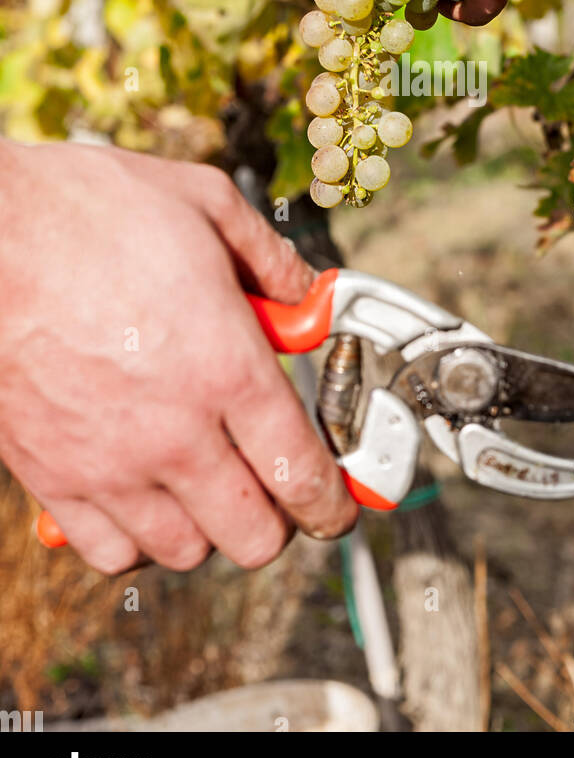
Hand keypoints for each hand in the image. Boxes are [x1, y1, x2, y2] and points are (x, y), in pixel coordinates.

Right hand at [0, 141, 356, 574]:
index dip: (334, 502)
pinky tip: (146, 493)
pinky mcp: (52, 476)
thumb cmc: (85, 211)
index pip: (303, 473)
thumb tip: (307, 299)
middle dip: (282, 519)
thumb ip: (271, 260)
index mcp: (226, 367)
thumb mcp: (206, 205)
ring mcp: (109, 465)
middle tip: (278, 485)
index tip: (338, 502)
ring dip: (211, 526)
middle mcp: (174, 433)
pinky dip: (138, 539)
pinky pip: (110, 552)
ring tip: (212, 483)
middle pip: (256, 536)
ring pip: (187, 551)